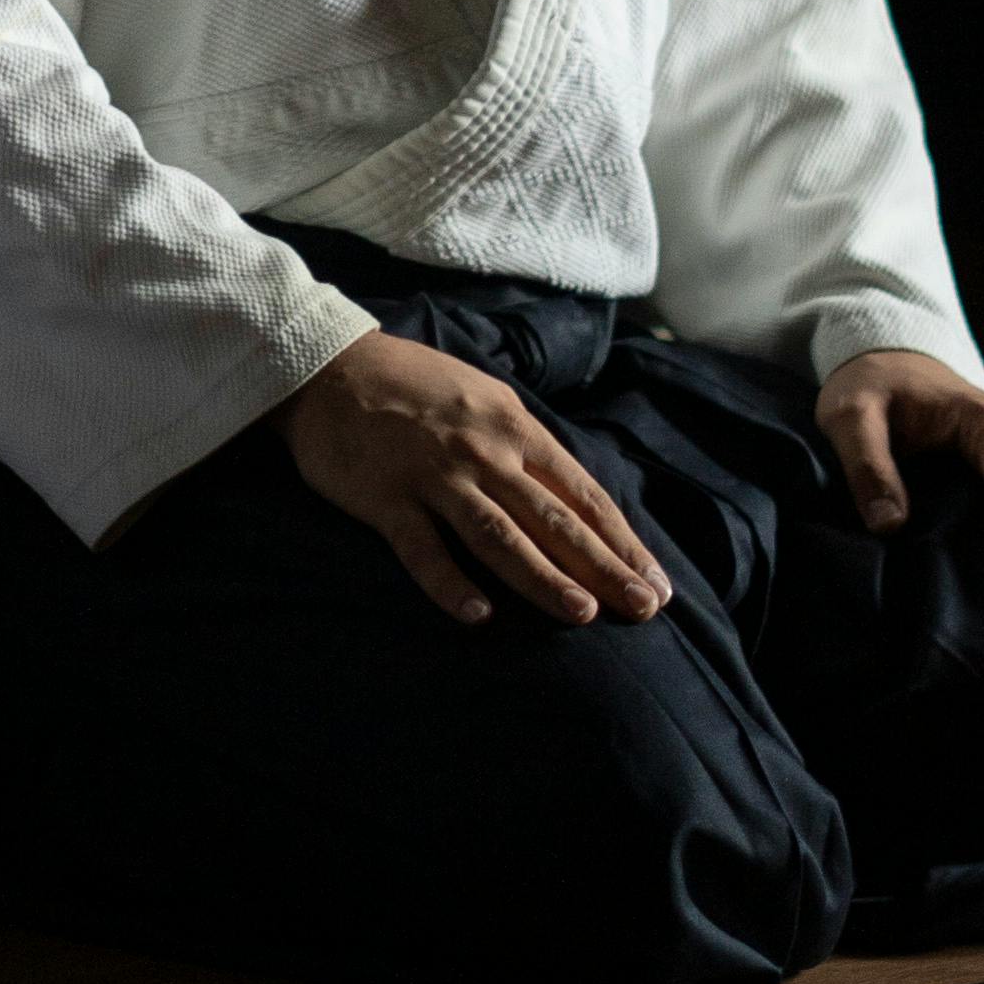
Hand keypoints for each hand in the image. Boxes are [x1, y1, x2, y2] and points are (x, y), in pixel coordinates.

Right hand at [281, 332, 671, 628]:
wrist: (329, 367)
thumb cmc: (415, 386)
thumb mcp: (485, 398)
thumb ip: (525, 445)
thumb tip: (574, 496)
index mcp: (513, 427)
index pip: (581, 493)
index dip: (622, 541)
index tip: (655, 582)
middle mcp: (482, 452)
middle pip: (553, 518)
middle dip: (604, 565)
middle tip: (643, 608)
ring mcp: (433, 475)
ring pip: (498, 535)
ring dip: (542, 576)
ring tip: (582, 614)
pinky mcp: (385, 497)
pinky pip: (421, 548)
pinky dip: (449, 582)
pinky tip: (477, 616)